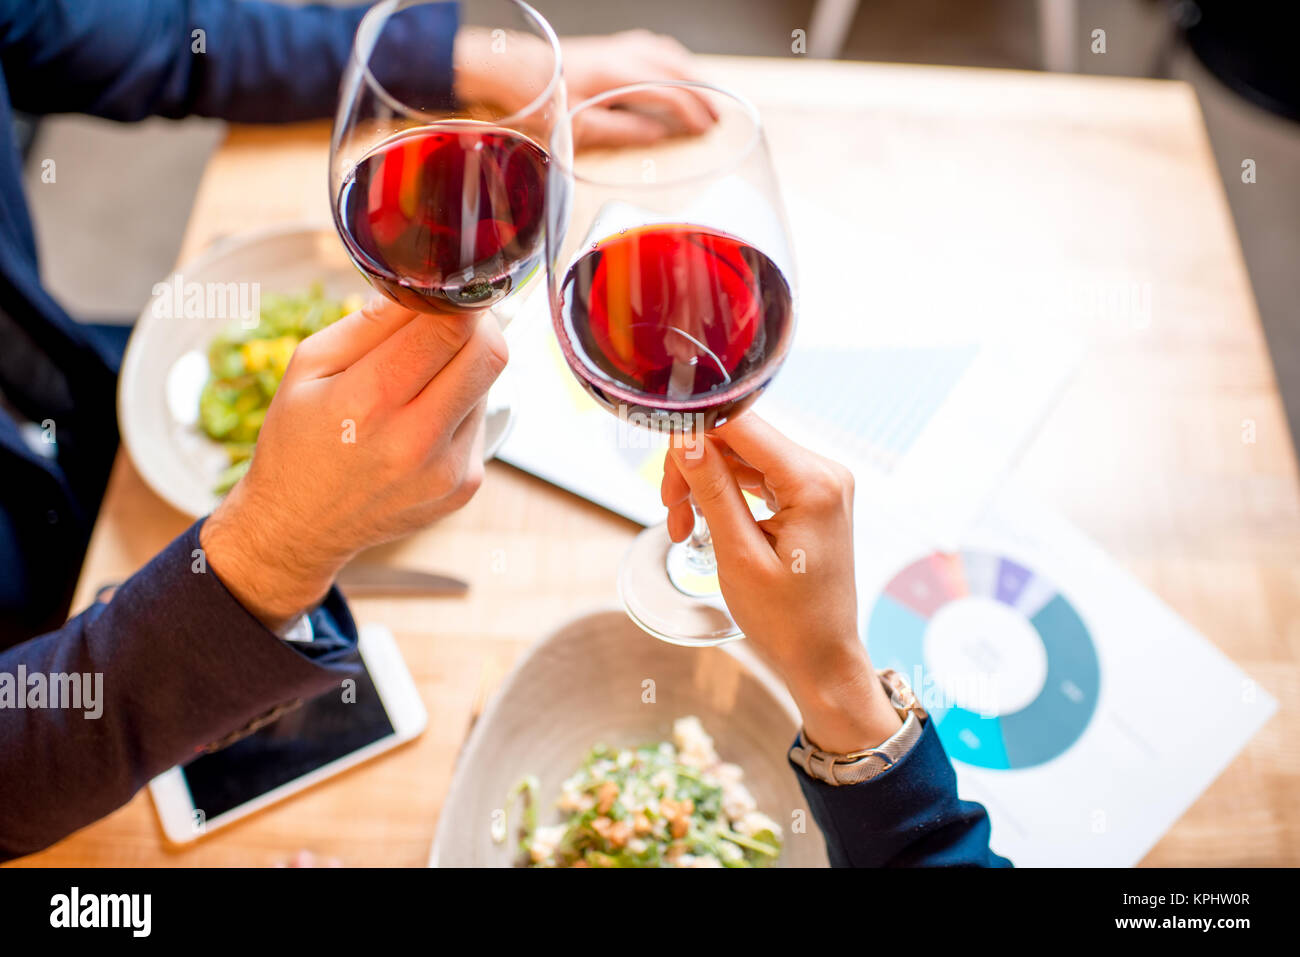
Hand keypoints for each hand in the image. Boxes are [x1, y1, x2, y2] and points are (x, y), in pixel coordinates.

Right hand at [201, 298, 506, 630]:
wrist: (299, 528)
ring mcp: (447, 470)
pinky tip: (418, 423)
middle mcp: (416, 441)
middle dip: (478, 324)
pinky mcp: (464, 487)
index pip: (448, 330)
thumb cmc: (297, 439)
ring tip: (415, 384)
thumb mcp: (309, 367)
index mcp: (369, 401)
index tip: (452, 286)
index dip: (459, 298)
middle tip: (452, 319)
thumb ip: (369, 322)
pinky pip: (479, 423)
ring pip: (488, 386)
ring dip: (462, 369)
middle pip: (490, 354)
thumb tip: (422, 284)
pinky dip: (458, 408)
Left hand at [455, 28, 716, 146]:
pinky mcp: (608, 46)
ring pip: (667, 53)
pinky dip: (671, 59)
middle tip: (718, 116)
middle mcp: (622, 54)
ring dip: (690, 73)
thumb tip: (660, 134)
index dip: (693, 113)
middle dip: (701, 93)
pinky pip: (652, 45)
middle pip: (676, 69)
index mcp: (618, 75)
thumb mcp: (579, 128)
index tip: (706, 131)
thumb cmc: (539, 101)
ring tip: (705, 95)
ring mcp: (616, 46)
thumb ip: (623, 129)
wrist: (510, 68)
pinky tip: (673, 69)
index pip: (670, 92)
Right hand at [662, 415, 901, 752]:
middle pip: (740, 439)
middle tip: (670, 513)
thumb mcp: (739, 555)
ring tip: (683, 529)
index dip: (695, 430)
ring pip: (744, 457)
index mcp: (814, 482)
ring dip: (706, 484)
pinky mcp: (812, 496)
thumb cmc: (787, 621)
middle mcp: (824, 472)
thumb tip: (684, 439)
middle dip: (695, 468)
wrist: (823, 659)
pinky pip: (759, 476)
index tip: (660, 452)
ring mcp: (820, 483)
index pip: (743, 424)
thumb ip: (712, 491)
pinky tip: (705, 522)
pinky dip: (727, 494)